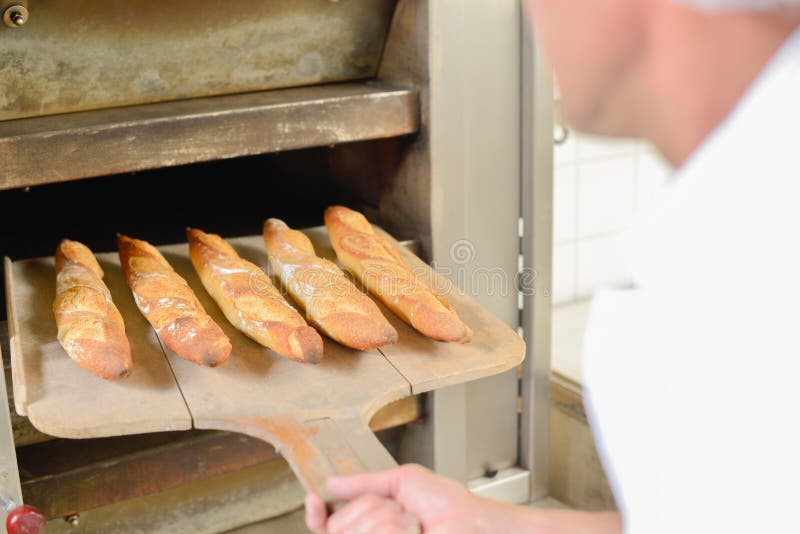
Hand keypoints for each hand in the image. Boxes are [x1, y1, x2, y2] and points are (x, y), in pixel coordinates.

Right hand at [305, 464, 498, 533]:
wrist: (470, 524)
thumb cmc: (447, 504)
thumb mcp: (401, 481)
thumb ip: (363, 483)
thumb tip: (331, 483)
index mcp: (372, 520)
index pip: (330, 525)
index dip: (316, 516)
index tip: (313, 500)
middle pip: (340, 526)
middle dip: (368, 510)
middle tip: (399, 511)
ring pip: (353, 532)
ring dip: (387, 521)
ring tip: (412, 524)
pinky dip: (394, 529)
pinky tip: (414, 531)